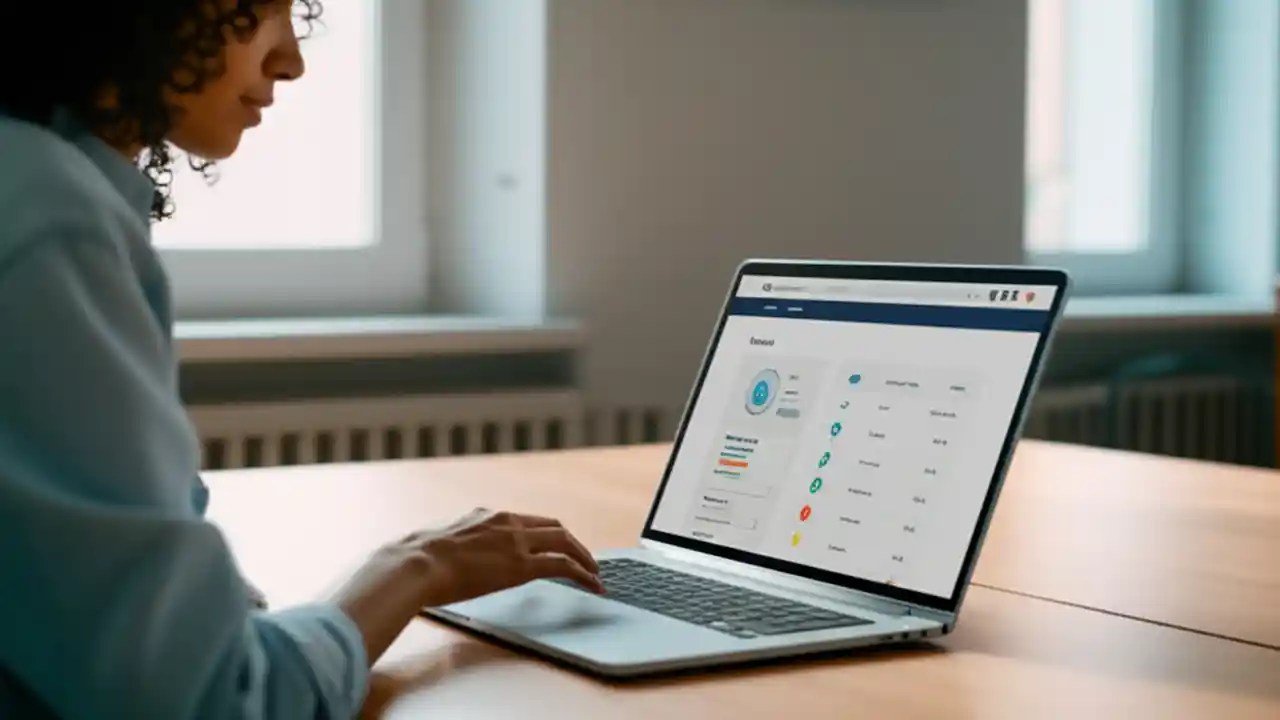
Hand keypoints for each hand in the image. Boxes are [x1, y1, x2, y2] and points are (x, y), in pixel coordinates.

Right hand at [333, 508, 601, 663]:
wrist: (414, 564)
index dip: (548, 534)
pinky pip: (563, 565)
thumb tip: (445, 557)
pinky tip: (591, 585)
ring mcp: (515, 541)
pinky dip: (582, 574)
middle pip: (553, 526)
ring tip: (594, 574)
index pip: (529, 521)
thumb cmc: (416, 560)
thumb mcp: (440, 543)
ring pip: (565, 542)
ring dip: (583, 558)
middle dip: (572, 543)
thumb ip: (455, 546)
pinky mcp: (521, 564)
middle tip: (584, 559)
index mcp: (487, 515)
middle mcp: (506, 521)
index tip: (556, 546)